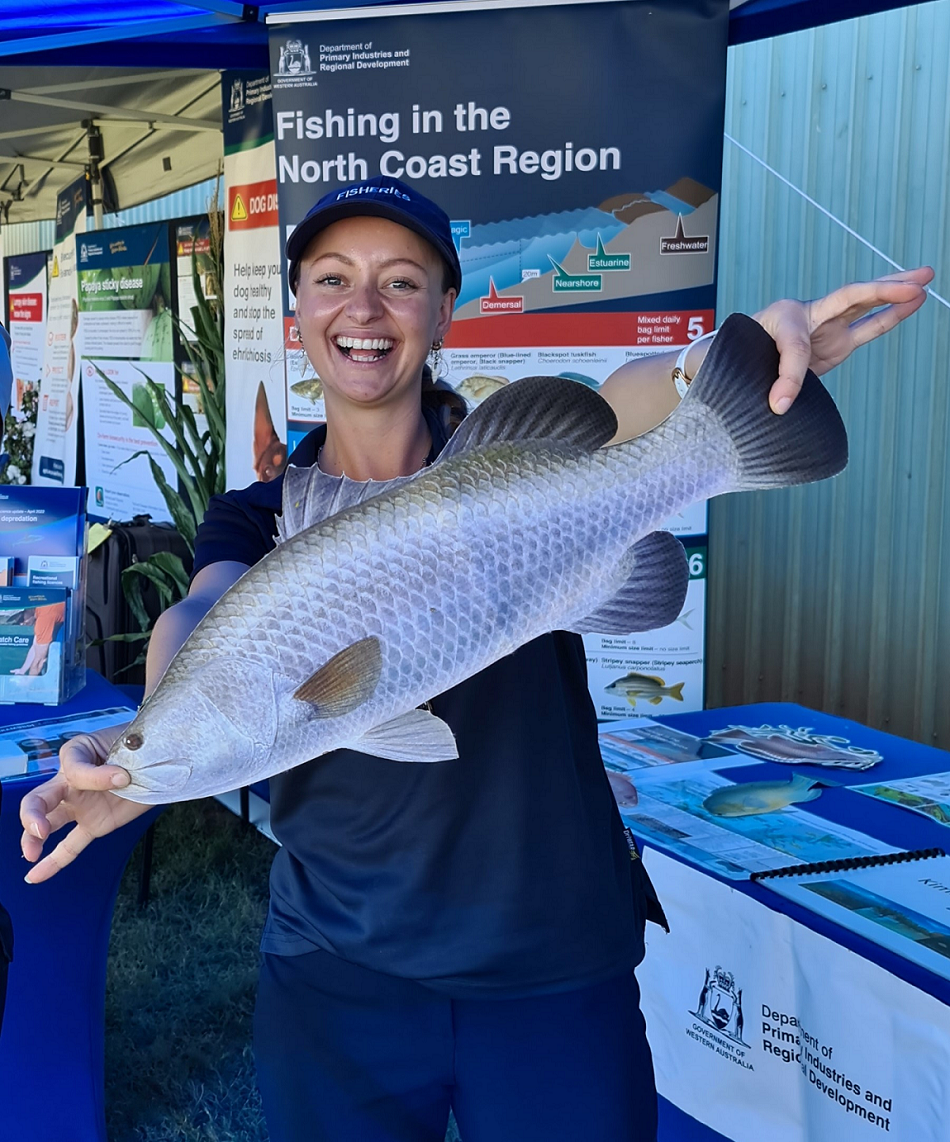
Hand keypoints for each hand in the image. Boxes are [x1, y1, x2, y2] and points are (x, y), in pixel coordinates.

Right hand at [20, 723, 146, 883]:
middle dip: (32, 814)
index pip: (73, 768)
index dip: (96, 775)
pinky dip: (54, 862)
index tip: (124, 775)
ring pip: (48, 822)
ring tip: (31, 852)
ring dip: (34, 838)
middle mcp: (71, 781)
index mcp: (76, 753)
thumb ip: (117, 761)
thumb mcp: (126, 742)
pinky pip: (71, 845)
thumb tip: (118, 778)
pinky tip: (35, 876)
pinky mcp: (94, 824)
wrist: (163, 755)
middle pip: (39, 798)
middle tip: (41, 828)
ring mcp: (81, 805)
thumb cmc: (141, 741)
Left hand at [753, 266, 933, 412]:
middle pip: (852, 295)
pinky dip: (890, 316)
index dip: (792, 372)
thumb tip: (781, 407)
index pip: (799, 340)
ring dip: (894, 293)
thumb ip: (773, 381)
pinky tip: (912, 304)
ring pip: (865, 304)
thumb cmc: (742, 354)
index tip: (781, 401)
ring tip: (924, 280)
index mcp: (786, 316)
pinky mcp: (837, 343)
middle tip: (919, 278)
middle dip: (883, 289)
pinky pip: (868, 327)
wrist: (740, 358)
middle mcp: (810, 315)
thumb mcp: (750, 363)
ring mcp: (827, 327)